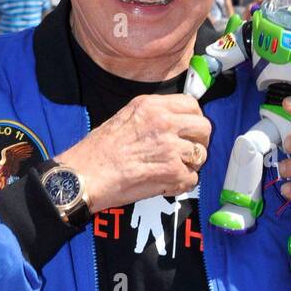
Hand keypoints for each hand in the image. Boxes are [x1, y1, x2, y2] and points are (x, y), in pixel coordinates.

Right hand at [56, 94, 211, 212]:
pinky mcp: (172, 173)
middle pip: (204, 128)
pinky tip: (165, 182)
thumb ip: (154, 114)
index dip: (194, 119)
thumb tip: (176, 120)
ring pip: (200, 155)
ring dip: (189, 165)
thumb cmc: (99, 150)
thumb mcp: (126, 115)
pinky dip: (181, 184)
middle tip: (186, 151)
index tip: (188, 129)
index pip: (192, 105)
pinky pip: (192, 179)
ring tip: (171, 169)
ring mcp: (170, 148)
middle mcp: (165, 123)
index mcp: (152, 106)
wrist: (86, 175)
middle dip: (198, 141)